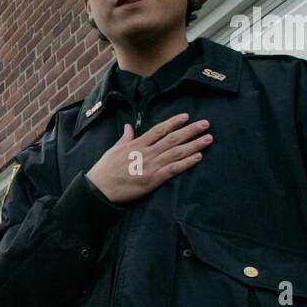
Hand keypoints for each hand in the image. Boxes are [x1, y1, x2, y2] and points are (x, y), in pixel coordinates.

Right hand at [85, 112, 212, 204]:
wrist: (98, 190)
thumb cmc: (104, 171)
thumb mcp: (113, 150)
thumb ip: (125, 138)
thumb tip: (129, 126)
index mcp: (136, 145)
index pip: (159, 130)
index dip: (173, 122)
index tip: (186, 116)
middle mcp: (146, 153)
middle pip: (172, 139)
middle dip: (190, 131)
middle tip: (206, 124)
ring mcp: (150, 166)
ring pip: (176, 152)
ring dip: (194, 144)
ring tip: (208, 138)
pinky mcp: (152, 180)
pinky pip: (173, 170)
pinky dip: (186, 163)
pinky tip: (198, 157)